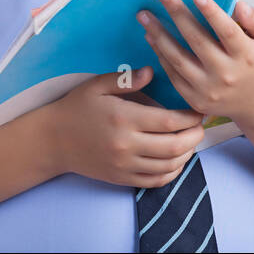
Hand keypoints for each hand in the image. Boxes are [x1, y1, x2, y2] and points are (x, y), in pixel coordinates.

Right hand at [45, 66, 206, 187]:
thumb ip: (126, 79)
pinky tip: (176, 159)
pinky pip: (155, 181)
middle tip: (201, 126)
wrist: (52, 140)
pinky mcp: (121, 178)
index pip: (169, 121)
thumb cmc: (77, 108)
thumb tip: (151, 72)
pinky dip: (172, 172)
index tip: (198, 110)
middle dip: (195, 136)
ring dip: (187, 154)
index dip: (190, 117)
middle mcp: (126, 145)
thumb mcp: (98, 85)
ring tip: (191, 140)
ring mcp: (124, 165)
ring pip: (168, 166)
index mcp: (124, 119)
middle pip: (175, 146)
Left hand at [139, 0, 253, 128]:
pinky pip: (173, 74)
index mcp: (247, 56)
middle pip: (197, 40)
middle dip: (177, 13)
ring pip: (178, 58)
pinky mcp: (195, 99)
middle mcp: (226, 73)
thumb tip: (239, 6)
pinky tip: (152, 37)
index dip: (212, 13)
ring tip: (145, 15)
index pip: (228, 31)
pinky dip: (161, 55)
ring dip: (159, 34)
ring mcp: (208, 89)